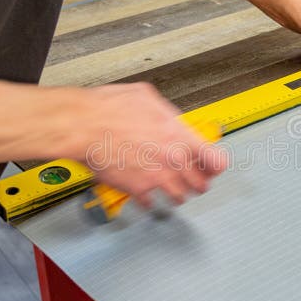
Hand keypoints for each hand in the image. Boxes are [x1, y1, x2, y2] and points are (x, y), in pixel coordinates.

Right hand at [70, 83, 227, 206]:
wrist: (84, 126)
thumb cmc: (109, 108)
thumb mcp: (147, 97)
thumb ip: (166, 112)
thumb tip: (168, 116)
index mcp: (180, 136)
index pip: (216, 161)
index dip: (216, 166)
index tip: (213, 167)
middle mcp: (173, 160)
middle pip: (201, 184)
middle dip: (198, 182)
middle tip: (195, 181)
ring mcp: (156, 177)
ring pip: (179, 197)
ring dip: (177, 194)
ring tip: (173, 190)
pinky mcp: (136, 189)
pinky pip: (149, 203)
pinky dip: (148, 201)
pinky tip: (145, 195)